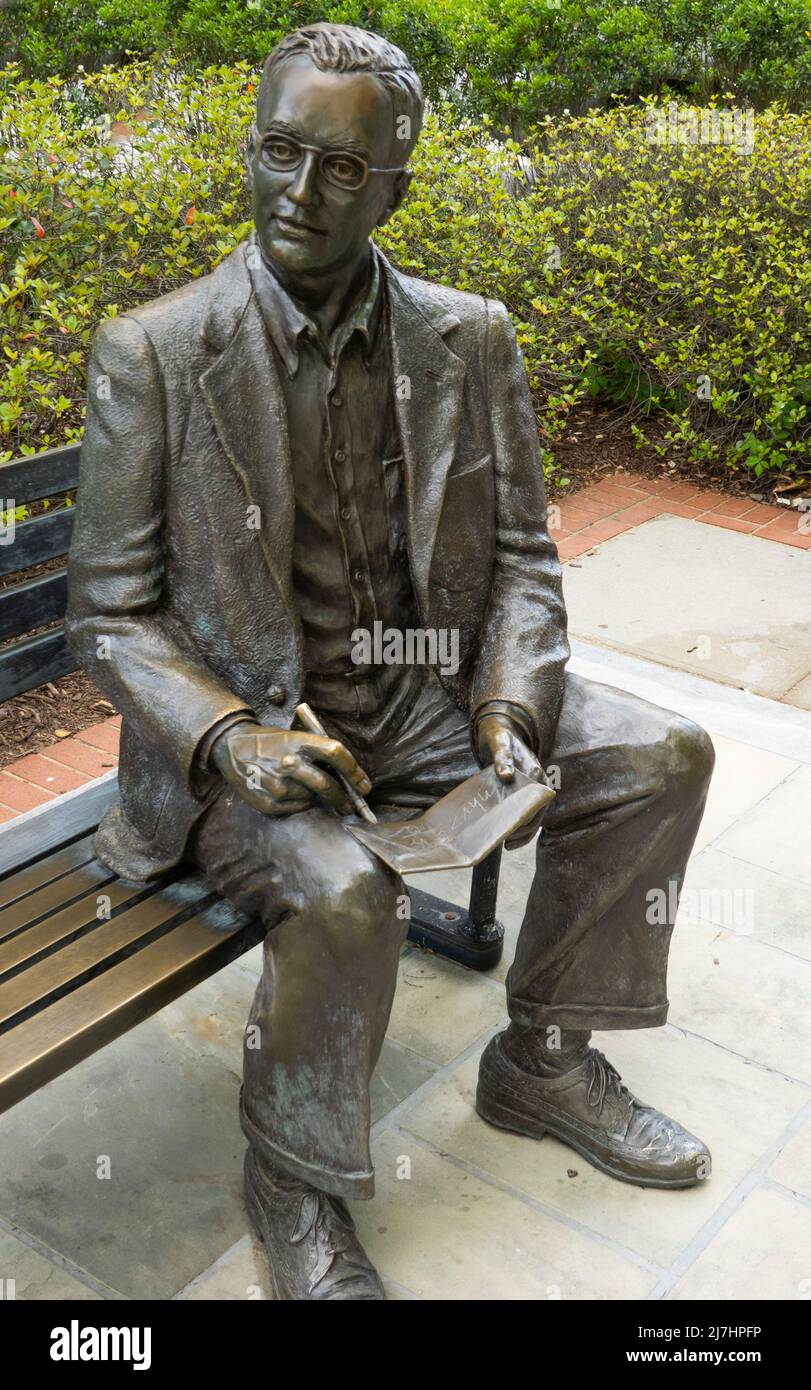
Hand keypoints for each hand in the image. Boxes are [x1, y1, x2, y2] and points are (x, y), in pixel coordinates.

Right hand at [210, 720, 371, 817]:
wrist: (232, 747)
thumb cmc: (270, 742)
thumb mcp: (293, 736)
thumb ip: (317, 753)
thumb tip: (347, 778)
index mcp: (298, 741)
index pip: (335, 753)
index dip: (355, 771)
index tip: (364, 785)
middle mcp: (288, 763)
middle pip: (327, 784)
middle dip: (344, 798)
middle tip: (349, 804)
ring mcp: (277, 785)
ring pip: (312, 798)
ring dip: (315, 797)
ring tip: (303, 787)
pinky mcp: (268, 803)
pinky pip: (297, 808)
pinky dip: (300, 803)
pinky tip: (288, 792)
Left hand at [476, 713, 547, 849]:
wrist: (499, 730)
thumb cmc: (497, 736)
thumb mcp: (498, 743)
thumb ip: (501, 757)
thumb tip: (506, 776)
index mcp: (536, 773)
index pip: (536, 804)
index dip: (525, 820)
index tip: (510, 832)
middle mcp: (539, 782)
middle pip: (536, 813)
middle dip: (523, 831)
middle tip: (505, 843)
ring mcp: (533, 788)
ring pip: (533, 816)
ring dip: (522, 833)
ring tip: (505, 844)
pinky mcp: (524, 791)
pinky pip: (527, 812)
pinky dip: (519, 826)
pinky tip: (508, 838)